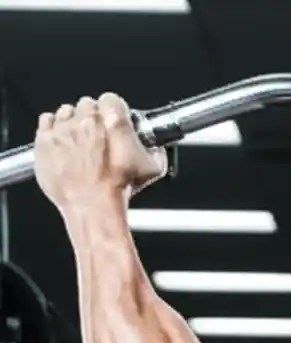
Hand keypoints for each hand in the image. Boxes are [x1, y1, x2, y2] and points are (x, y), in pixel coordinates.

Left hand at [34, 93, 167, 211]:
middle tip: (98, 135)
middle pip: (87, 104)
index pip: (111, 99)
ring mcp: (63, 129)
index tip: (115, 121)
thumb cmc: (118, 188)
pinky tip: (62, 140)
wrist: (92, 205)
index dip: (114, 110)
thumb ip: (155, 150)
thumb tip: (155, 147)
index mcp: (113, 121)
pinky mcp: (45, 140)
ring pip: (66, 111)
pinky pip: (46, 120)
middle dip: (93, 116)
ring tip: (79, 139)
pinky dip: (53, 127)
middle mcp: (87, 120)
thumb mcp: (152, 168)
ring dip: (73, 121)